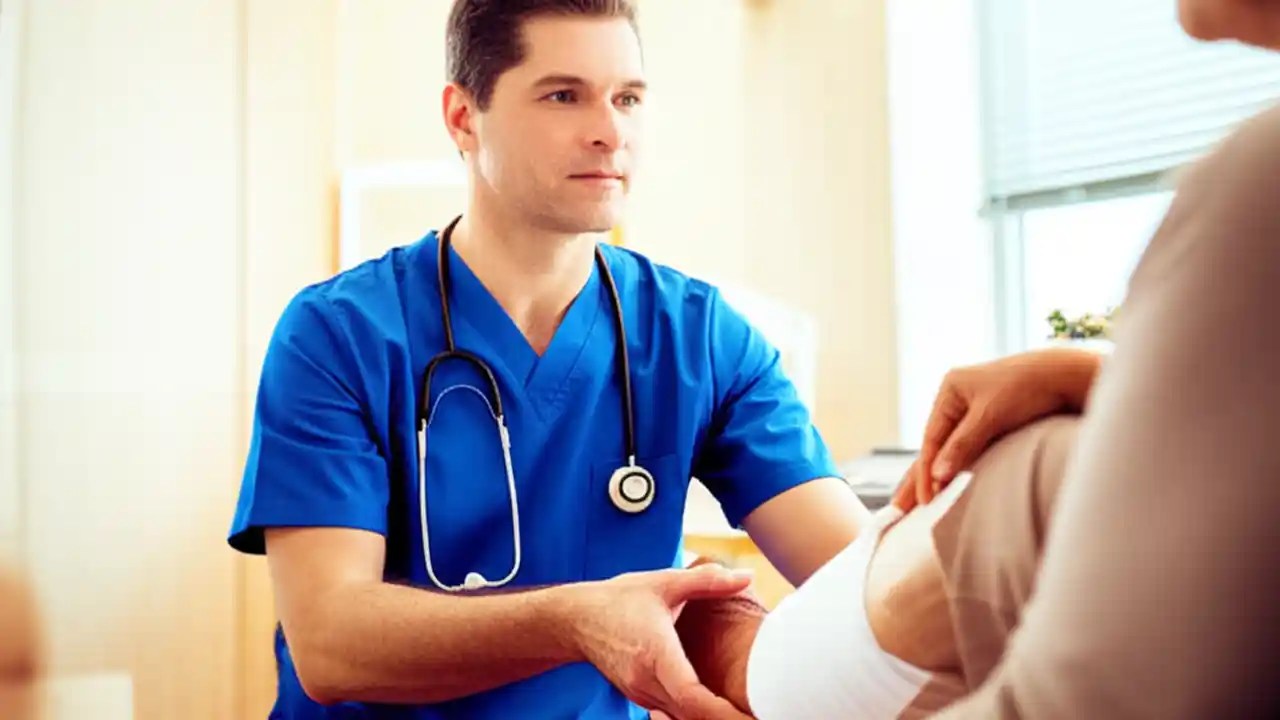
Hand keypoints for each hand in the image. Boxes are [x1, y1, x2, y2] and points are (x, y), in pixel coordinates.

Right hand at [560, 564, 756, 719]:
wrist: (576, 620)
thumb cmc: (620, 599)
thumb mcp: (664, 582)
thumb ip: (707, 581)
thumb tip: (747, 576)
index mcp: (655, 653)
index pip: (691, 696)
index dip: (722, 712)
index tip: (751, 713)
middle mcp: (647, 681)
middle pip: (691, 717)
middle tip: (762, 716)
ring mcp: (642, 694)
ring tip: (747, 717)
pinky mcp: (642, 698)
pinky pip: (673, 716)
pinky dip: (696, 717)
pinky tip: (721, 713)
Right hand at [894, 348, 1100, 511]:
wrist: (1065, 375)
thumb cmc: (1027, 388)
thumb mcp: (990, 415)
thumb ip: (962, 444)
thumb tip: (937, 474)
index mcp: (951, 390)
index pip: (931, 438)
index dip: (926, 471)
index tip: (925, 500)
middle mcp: (957, 399)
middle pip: (932, 445)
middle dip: (917, 477)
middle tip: (899, 507)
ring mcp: (972, 410)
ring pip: (947, 450)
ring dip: (933, 476)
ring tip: (915, 502)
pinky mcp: (989, 421)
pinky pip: (963, 449)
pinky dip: (952, 467)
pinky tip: (944, 483)